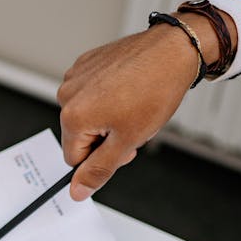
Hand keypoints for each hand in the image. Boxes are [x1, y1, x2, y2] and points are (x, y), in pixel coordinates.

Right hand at [57, 11, 229, 199]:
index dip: (101, 159)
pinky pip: (89, 91)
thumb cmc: (155, 90)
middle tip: (132, 126)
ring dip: (105, 117)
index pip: (73, 159)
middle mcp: (67, 95)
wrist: (172, 51)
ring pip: (85, 114)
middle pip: (78, 135)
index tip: (123, 146)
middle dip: (103, 137)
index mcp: (73, 117)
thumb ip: (98, 170)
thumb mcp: (128, 141)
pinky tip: (127, 89)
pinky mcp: (86, 62)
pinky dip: (106, 95)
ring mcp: (76, 76)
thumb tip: (77, 190)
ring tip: (131, 104)